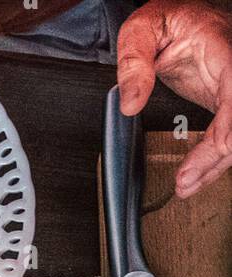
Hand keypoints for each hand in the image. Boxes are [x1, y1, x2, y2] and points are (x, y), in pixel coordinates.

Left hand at [118, 0, 231, 195]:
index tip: (209, 154)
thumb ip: (133, 63)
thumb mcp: (142, 29)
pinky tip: (195, 176)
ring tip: (186, 185)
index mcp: (224, 47)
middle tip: (185, 181)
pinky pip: (229, 134)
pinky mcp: (228, 101)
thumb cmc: (170, 18)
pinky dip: (213, 158)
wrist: (186, 14)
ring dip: (216, 164)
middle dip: (218, 157)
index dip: (227, 129)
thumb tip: (130, 104)